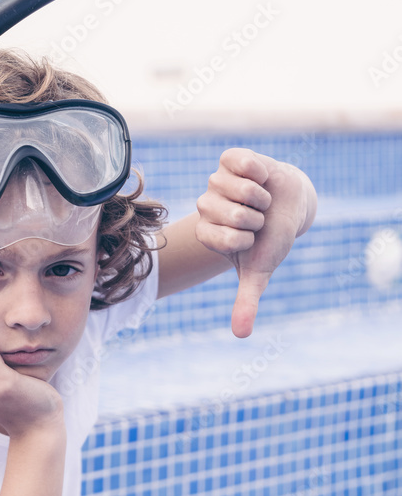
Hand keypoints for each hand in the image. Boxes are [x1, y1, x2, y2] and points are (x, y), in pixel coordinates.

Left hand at [195, 149, 316, 337]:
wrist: (290, 205)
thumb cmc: (272, 240)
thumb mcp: (260, 272)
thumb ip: (247, 301)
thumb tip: (241, 335)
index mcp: (206, 233)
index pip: (221, 238)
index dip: (244, 238)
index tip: (251, 238)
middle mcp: (205, 208)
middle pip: (229, 213)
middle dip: (254, 217)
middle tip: (259, 218)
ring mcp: (215, 182)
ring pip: (237, 189)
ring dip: (260, 196)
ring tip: (262, 200)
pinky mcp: (229, 160)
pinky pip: (240, 162)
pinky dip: (258, 170)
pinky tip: (262, 176)